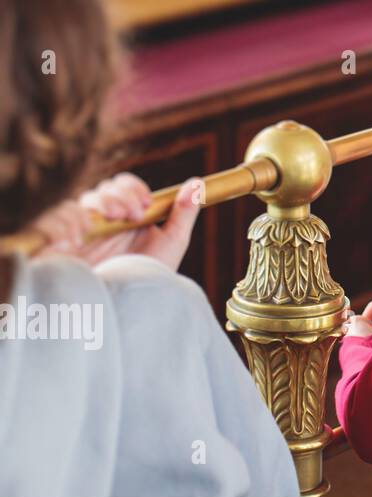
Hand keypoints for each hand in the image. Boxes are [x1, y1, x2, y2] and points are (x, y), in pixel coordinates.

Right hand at [35, 173, 202, 271]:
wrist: (129, 314)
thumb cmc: (150, 281)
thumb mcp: (171, 243)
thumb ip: (183, 213)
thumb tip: (197, 183)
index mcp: (124, 218)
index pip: (120, 187)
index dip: (132, 188)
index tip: (146, 204)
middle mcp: (99, 224)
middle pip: (100, 192)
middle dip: (119, 196)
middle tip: (133, 214)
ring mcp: (76, 236)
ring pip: (78, 203)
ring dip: (100, 204)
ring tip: (115, 219)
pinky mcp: (55, 250)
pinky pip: (50, 222)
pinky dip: (66, 220)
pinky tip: (82, 235)